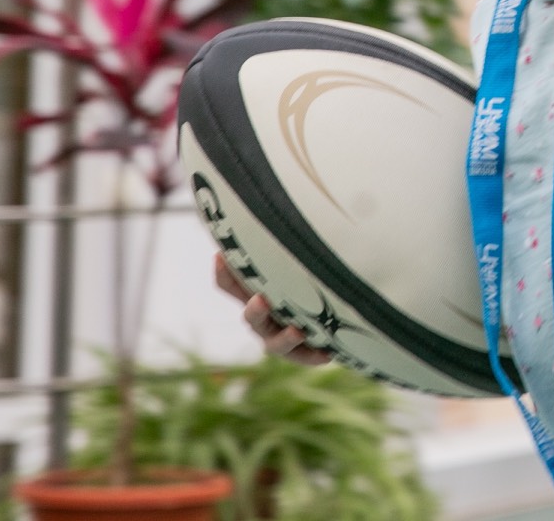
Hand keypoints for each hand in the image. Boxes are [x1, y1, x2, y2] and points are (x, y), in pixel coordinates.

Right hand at [212, 252, 329, 365]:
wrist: (332, 319)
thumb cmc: (307, 280)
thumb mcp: (298, 260)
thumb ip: (291, 242)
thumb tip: (296, 196)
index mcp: (256, 291)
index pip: (231, 283)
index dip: (224, 272)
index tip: (220, 256)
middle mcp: (264, 316)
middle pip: (250, 316)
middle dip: (253, 309)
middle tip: (260, 299)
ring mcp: (281, 336)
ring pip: (273, 343)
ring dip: (282, 338)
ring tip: (297, 330)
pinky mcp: (302, 353)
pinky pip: (305, 357)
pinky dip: (312, 355)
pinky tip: (326, 353)